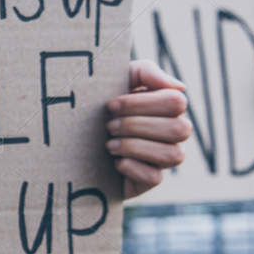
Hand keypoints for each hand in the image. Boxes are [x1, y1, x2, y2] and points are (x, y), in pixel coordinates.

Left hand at [107, 60, 190, 198]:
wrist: (73, 139)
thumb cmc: (102, 103)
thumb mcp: (120, 78)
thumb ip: (147, 73)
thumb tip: (180, 87)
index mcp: (169, 107)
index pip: (175, 102)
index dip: (141, 103)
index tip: (110, 105)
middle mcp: (174, 132)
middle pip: (177, 129)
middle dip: (136, 126)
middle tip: (109, 126)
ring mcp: (164, 158)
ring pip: (171, 155)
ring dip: (135, 147)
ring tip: (109, 144)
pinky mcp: (149, 180)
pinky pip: (154, 178)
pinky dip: (132, 168)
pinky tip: (115, 162)